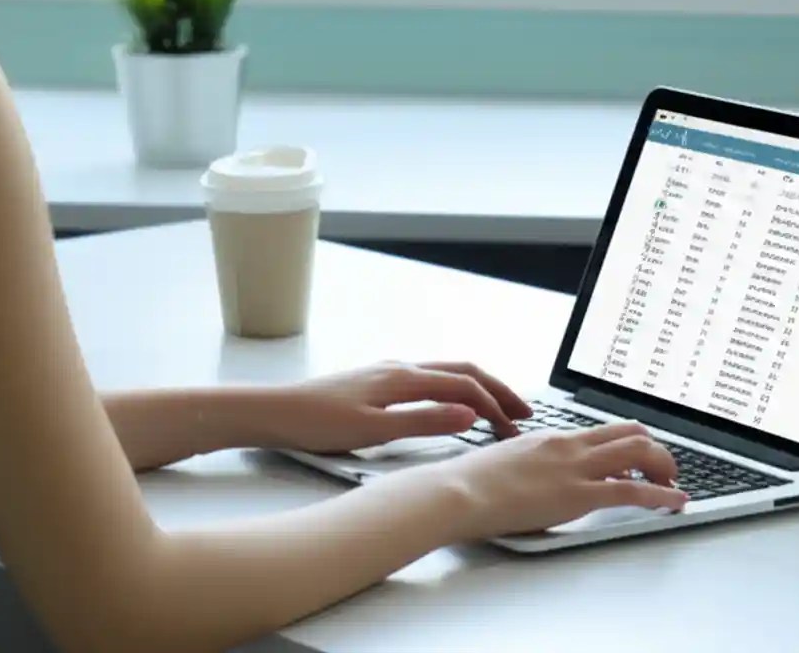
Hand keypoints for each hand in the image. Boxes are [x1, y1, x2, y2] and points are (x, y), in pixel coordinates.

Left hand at [273, 361, 532, 452]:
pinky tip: (450, 404)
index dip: (496, 407)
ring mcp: (387, 372)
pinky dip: (453, 389)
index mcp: (404, 378)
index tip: (514, 431)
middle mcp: (400, 368)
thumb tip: (470, 413)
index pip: (465, 387)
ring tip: (497, 407)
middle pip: (462, 371)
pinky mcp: (376, 381)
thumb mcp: (374, 430)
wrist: (273, 411)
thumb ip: (424, 422)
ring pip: (446, 372)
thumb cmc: (317, 423)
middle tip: (525, 412)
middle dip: (497, 389)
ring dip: (477, 387)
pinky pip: (429, 378)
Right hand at [402, 422, 688, 539]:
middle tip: (664, 471)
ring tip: (674, 486)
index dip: (630, 444)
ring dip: (665, 468)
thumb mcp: (507, 462)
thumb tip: (538, 476)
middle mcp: (570, 446)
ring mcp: (575, 468)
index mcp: (552, 437)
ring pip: (640, 453)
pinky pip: (633, 491)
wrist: (459, 492)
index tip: (639, 461)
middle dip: (656, 452)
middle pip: (631, 434)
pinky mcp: (579, 495)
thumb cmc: (471, 483)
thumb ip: (531, 465)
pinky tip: (675, 503)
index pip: (605, 431)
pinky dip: (662, 496)